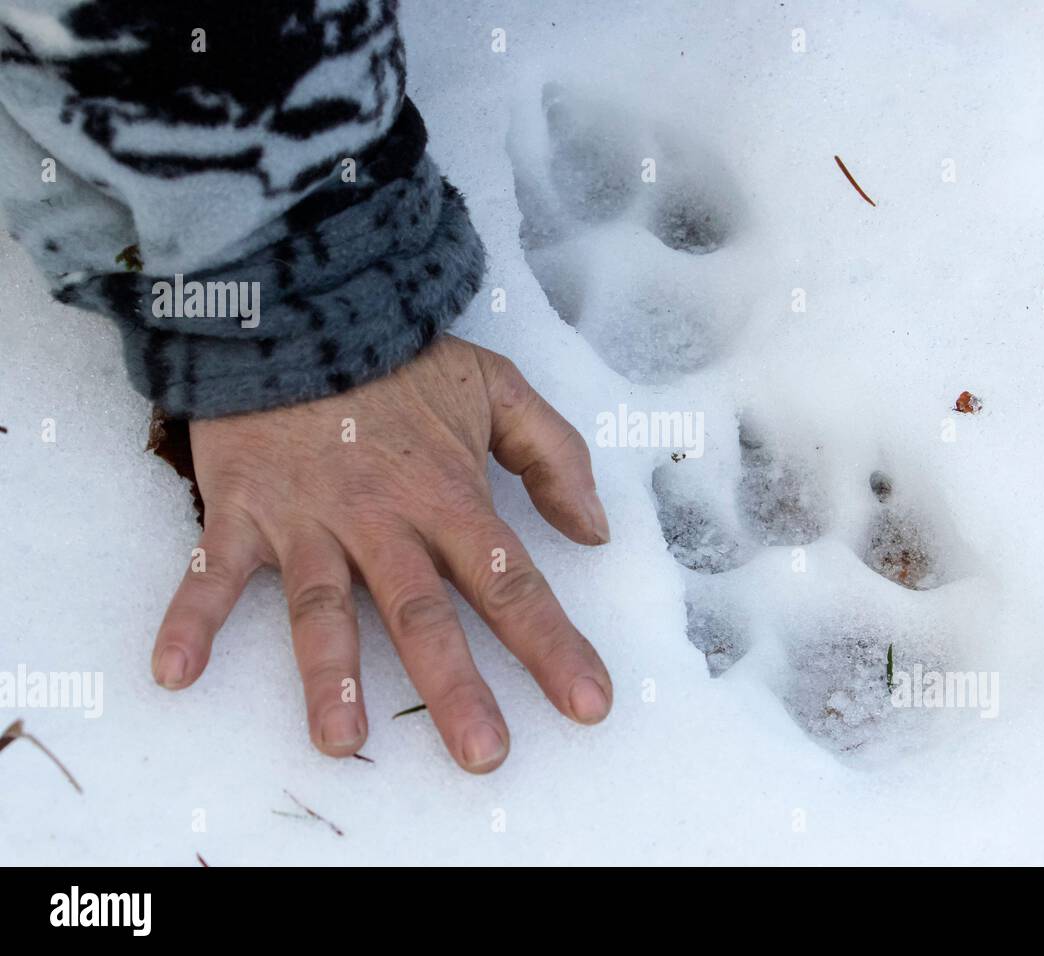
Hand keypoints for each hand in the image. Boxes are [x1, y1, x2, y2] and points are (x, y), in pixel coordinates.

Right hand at [151, 335, 612, 772]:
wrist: (305, 305)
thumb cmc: (405, 358)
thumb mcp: (499, 389)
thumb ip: (554, 457)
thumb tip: (597, 531)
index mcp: (450, 496)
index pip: (510, 582)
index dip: (553, 644)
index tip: (589, 704)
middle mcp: (384, 519)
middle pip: (423, 614)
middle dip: (454, 687)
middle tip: (482, 755)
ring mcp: (309, 518)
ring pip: (322, 607)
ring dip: (329, 675)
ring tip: (341, 741)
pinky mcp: (243, 508)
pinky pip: (211, 568)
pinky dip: (190, 616)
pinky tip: (175, 671)